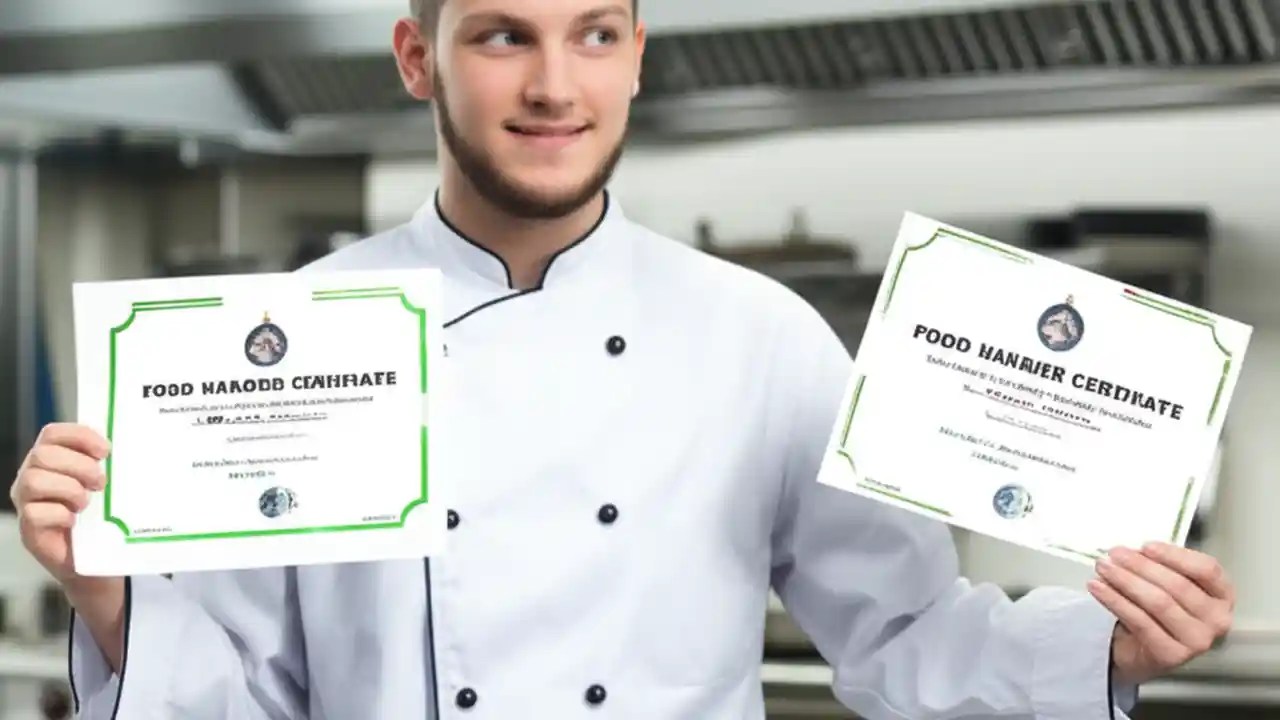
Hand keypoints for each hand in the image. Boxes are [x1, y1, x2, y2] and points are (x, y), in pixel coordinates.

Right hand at [10, 423, 111, 585]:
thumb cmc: (99, 515)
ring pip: (34, 481)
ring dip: (68, 489)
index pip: (52, 433)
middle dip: (78, 466)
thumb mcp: (105, 484)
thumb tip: (125, 447)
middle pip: (43, 454)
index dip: (79, 436)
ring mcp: (26, 502)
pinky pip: (35, 512)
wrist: (94, 557)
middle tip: (100, 482)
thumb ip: (106, 464)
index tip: (106, 450)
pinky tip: (74, 520)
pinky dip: (60, 514)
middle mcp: (31, 476)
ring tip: (86, 503)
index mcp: (50, 459)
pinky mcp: (28, 528)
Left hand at [1087, 543, 1234, 686]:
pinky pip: (1139, 621)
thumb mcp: (1168, 584)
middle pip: (1178, 585)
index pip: (1207, 569)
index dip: (1175, 555)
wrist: (1144, 650)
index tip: (1146, 546)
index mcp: (1223, 595)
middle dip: (1141, 566)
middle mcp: (1217, 620)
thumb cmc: (1160, 611)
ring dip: (1125, 580)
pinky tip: (1098, 587)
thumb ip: (1160, 566)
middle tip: (1114, 553)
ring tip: (1103, 568)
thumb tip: (1132, 550)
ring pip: (1158, 602)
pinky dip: (1115, 600)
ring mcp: (1197, 641)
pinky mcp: (1172, 655)